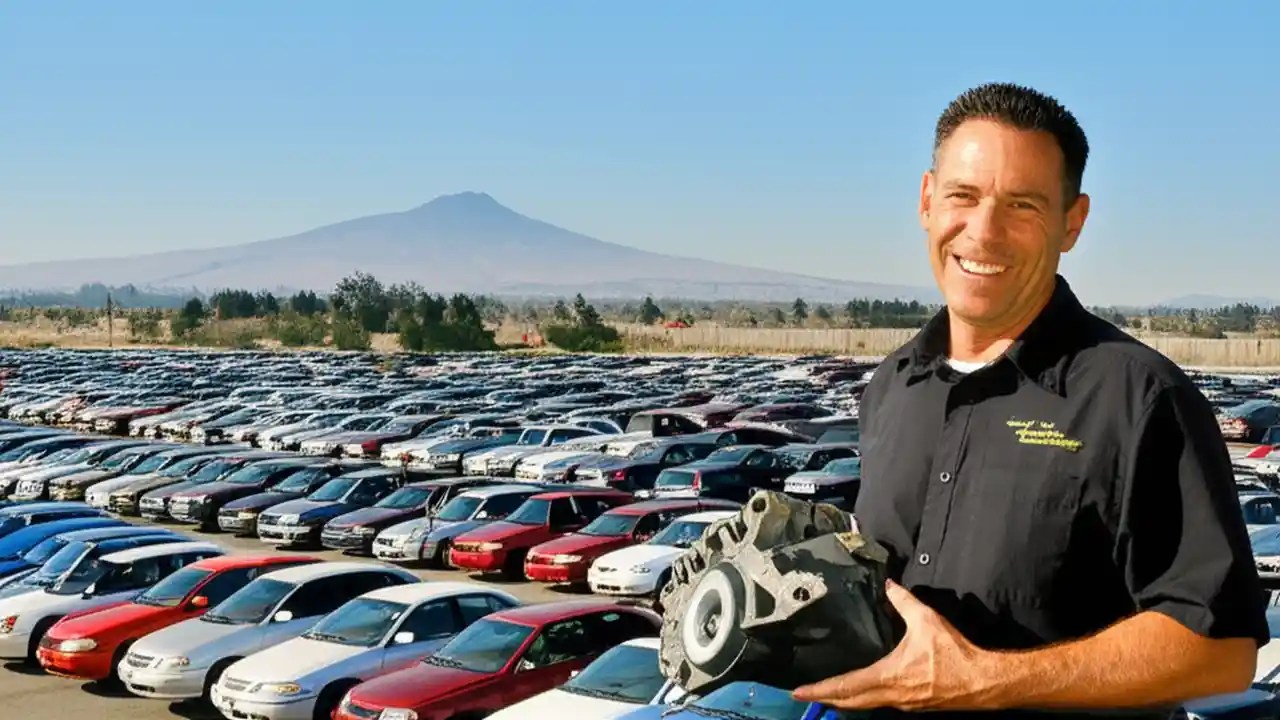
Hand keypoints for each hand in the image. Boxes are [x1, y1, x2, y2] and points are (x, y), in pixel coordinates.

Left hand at [792, 580, 995, 710]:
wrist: (983, 682)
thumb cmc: (954, 654)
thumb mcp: (926, 621)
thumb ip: (903, 601)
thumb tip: (889, 585)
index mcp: (888, 677)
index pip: (846, 686)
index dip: (821, 689)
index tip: (799, 691)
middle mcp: (891, 695)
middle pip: (850, 702)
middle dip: (825, 698)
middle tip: (803, 695)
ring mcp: (902, 704)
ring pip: (864, 705)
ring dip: (843, 701)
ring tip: (826, 695)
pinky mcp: (912, 705)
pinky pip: (879, 704)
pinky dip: (862, 700)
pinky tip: (861, 694)